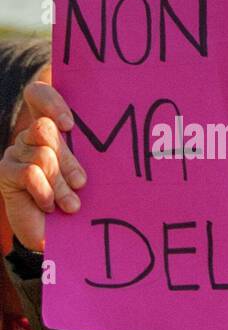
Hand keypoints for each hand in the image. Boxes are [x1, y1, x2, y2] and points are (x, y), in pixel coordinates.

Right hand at [0, 82, 85, 252]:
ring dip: (60, 184)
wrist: (65, 236)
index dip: (50, 101)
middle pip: (45, 128)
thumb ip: (94, 152)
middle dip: (68, 160)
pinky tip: (49, 205)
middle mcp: (32, 136)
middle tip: (81, 183)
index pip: (39, 94)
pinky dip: (45, 192)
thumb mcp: (92, 173)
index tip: (70, 125)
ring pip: (42, 154)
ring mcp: (16, 152)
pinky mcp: (5, 172)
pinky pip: (29, 172)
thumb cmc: (86, 199)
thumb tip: (115, 136)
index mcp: (53, 127)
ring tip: (71, 204)